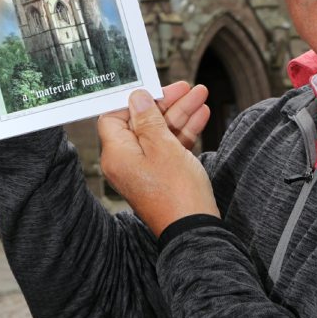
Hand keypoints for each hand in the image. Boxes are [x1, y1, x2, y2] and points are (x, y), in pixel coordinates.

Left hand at [98, 88, 217, 236]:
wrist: (196, 230)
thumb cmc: (177, 192)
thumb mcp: (163, 146)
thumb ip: (149, 118)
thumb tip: (137, 97)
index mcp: (117, 153)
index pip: (115, 116)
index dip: (134, 100)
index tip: (153, 87)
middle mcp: (127, 161)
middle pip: (141, 122)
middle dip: (166, 102)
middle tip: (185, 87)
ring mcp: (146, 169)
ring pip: (160, 132)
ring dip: (180, 113)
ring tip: (200, 94)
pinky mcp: (163, 175)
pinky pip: (170, 147)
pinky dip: (184, 131)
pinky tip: (201, 114)